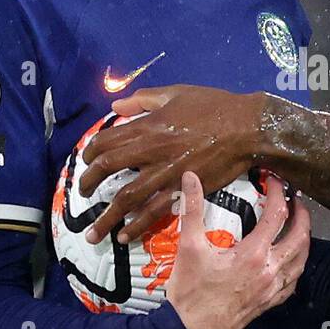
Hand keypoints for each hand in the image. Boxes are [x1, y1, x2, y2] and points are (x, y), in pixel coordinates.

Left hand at [81, 85, 265, 245]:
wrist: (247, 128)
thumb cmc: (214, 106)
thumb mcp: (176, 92)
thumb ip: (143, 99)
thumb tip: (115, 106)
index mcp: (148, 125)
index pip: (106, 141)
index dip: (89, 154)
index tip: (85, 162)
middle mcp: (151, 150)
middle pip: (108, 169)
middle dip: (89, 184)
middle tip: (82, 194)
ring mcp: (166, 173)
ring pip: (127, 198)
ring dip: (107, 218)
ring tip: (93, 233)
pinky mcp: (183, 190)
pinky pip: (155, 212)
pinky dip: (138, 226)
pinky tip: (125, 235)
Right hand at [167, 171, 309, 328]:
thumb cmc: (190, 291)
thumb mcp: (189, 246)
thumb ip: (192, 208)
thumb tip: (190, 177)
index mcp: (253, 254)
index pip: (276, 215)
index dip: (278, 193)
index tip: (273, 181)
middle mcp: (269, 270)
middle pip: (300, 236)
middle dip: (302, 214)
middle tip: (295, 199)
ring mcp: (272, 288)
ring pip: (302, 259)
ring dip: (304, 238)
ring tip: (298, 224)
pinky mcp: (269, 302)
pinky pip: (293, 281)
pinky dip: (297, 265)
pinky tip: (290, 259)